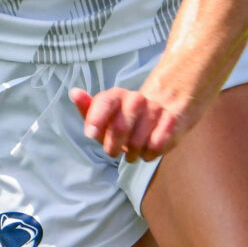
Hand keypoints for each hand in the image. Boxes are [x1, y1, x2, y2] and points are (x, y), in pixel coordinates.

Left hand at [69, 79, 197, 162]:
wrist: (163, 112)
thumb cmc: (125, 119)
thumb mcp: (105, 116)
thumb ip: (88, 108)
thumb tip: (74, 92)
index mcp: (117, 96)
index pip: (105, 102)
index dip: (96, 118)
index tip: (90, 134)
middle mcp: (136, 99)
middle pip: (120, 127)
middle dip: (113, 146)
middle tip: (112, 151)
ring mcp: (155, 110)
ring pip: (138, 142)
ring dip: (132, 153)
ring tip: (132, 151)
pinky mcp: (172, 122)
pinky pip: (156, 146)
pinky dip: (149, 154)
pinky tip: (147, 150)